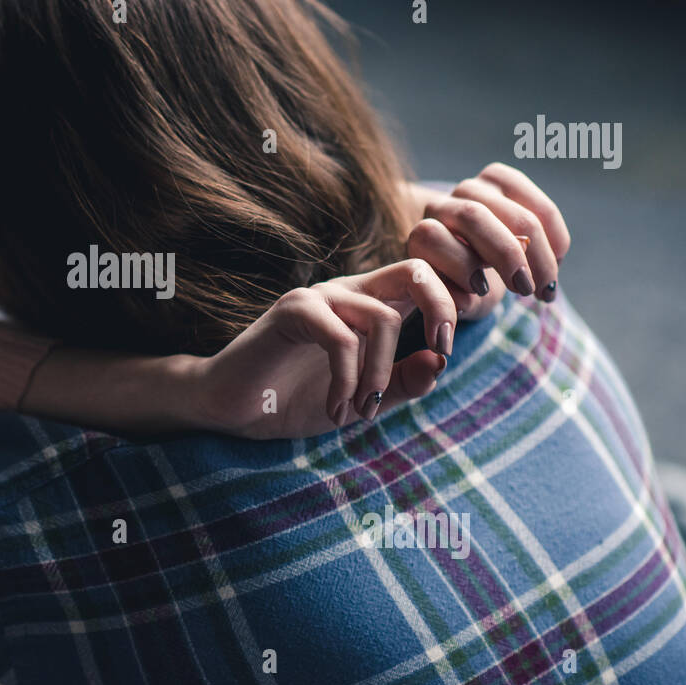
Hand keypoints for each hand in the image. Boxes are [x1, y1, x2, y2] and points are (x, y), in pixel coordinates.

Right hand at [195, 259, 456, 438]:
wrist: (232, 408)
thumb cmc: (292, 399)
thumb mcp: (361, 400)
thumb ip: (402, 384)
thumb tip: (440, 360)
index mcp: (369, 305)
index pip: (425, 279)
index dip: (453, 301)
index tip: (448, 349)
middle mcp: (348, 292)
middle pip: (415, 272)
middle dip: (442, 309)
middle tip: (440, 354)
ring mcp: (319, 298)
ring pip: (383, 318)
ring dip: (380, 375)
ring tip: (360, 413)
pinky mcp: (293, 312)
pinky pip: (342, 340)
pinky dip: (346, 382)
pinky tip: (334, 410)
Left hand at [403, 163, 571, 318]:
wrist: (474, 262)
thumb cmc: (466, 286)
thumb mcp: (458, 299)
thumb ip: (456, 299)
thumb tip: (466, 299)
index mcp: (422, 236)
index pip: (431, 236)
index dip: (459, 264)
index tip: (481, 291)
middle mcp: (444, 205)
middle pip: (474, 217)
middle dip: (507, 255)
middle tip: (529, 289)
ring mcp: (473, 188)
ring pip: (512, 213)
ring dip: (538, 250)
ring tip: (548, 282)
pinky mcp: (501, 178)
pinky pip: (536, 201)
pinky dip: (554, 230)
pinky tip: (560, 255)